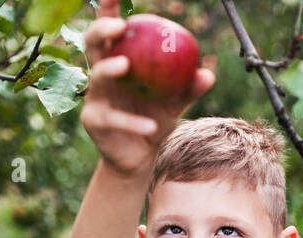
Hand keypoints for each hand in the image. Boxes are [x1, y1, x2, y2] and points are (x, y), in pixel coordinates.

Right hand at [81, 0, 215, 174]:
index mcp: (119, 61)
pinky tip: (151, 125)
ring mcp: (95, 97)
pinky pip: (113, 119)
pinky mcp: (93, 121)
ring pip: (97, 77)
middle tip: (119, 27)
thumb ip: (189, 88)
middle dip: (101, 29)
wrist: (141, 157)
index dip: (109, 9)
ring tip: (125, 66)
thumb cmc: (155, 121)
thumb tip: (209, 73)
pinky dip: (133, 122)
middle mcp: (102, 74)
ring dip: (109, 69)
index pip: (113, 30)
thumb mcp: (175, 104)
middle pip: (93, 43)